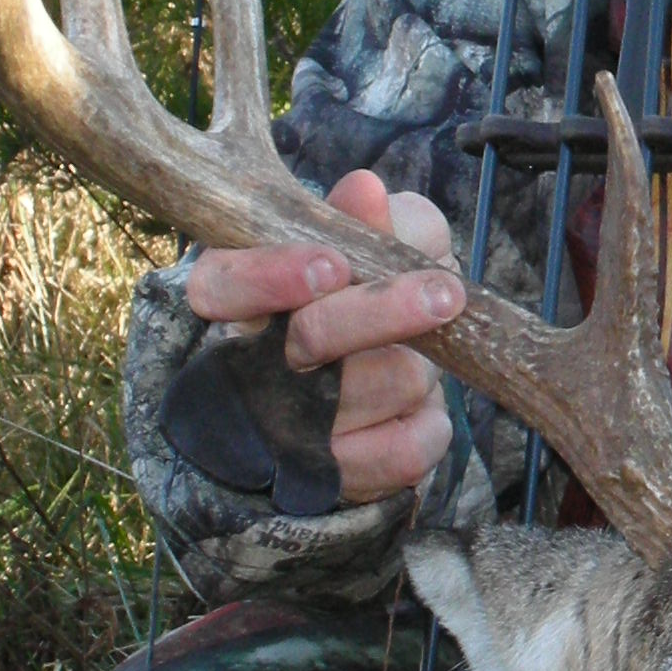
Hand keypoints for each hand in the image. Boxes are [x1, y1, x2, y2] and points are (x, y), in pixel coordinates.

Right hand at [185, 171, 464, 505]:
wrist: (370, 373)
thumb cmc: (363, 283)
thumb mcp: (366, 236)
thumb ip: (370, 218)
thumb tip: (366, 193)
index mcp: (232, 292)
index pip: (225, 285)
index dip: (273, 277)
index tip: (331, 265)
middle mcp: (247, 363)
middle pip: (310, 341)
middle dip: (382, 314)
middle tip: (446, 292)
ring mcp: (287, 429)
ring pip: (373, 389)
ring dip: (420, 365)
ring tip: (429, 347)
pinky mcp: (334, 478)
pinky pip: (401, 453)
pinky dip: (430, 425)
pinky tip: (426, 405)